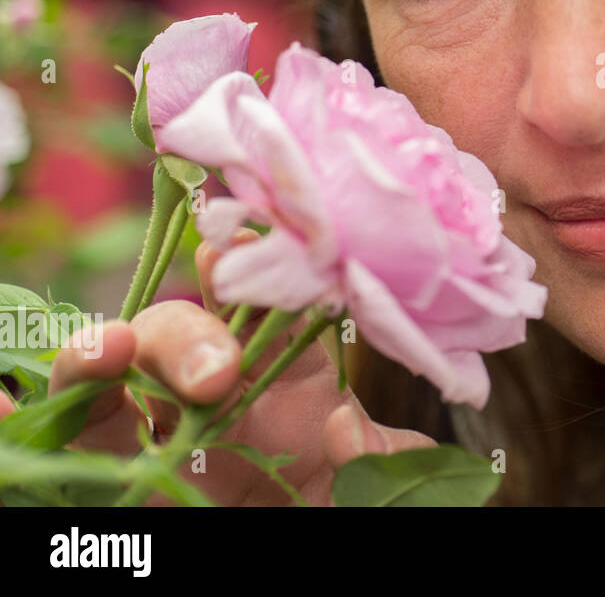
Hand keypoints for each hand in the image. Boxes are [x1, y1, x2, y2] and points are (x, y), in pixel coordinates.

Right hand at [0, 228, 434, 505]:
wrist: (309, 545)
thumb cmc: (342, 502)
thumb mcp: (377, 476)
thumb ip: (377, 451)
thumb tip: (342, 423)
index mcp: (291, 378)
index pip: (261, 304)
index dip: (245, 265)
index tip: (235, 248)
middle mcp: (220, 394)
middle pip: (180, 332)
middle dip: (184, 332)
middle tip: (216, 373)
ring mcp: (165, 435)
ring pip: (113, 376)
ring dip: (96, 352)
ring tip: (103, 354)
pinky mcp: (125, 483)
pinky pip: (73, 448)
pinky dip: (37, 420)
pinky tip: (11, 409)